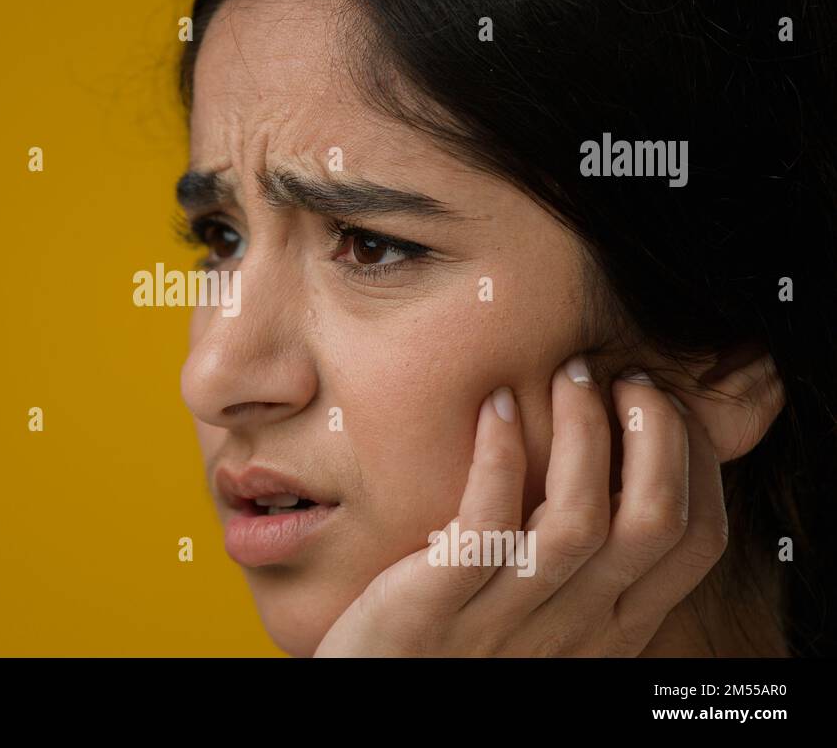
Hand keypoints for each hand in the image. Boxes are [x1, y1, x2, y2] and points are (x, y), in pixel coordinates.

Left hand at [314, 358, 727, 656]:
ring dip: (582, 431)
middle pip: (653, 523)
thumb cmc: (460, 644)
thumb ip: (584, 565)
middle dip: (656, 434)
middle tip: (624, 379)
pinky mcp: (434, 605)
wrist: (377, 700)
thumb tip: (624, 471)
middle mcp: (571, 628)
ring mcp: (504, 619)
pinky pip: (484, 522)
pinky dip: (500, 454)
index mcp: (608, 628)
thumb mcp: (541, 614)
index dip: (697, 462)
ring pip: (579, 519)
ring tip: (567, 375)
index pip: (694, 542)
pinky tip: (495, 404)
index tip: (668, 406)